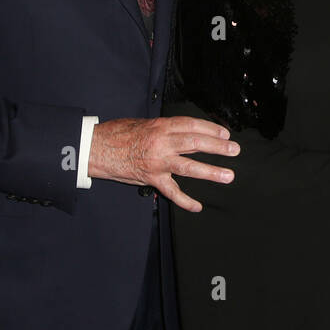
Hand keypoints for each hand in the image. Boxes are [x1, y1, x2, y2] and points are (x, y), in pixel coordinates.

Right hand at [88, 116, 238, 212]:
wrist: (96, 148)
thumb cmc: (118, 134)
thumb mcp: (144, 123)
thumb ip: (164, 129)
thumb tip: (183, 131)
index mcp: (160, 127)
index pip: (191, 125)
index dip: (210, 128)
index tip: (224, 133)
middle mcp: (161, 144)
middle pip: (195, 143)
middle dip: (218, 147)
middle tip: (234, 150)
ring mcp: (157, 163)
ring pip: (189, 167)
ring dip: (211, 171)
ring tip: (227, 175)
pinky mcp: (151, 179)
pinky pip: (171, 192)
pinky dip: (185, 201)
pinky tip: (197, 206)